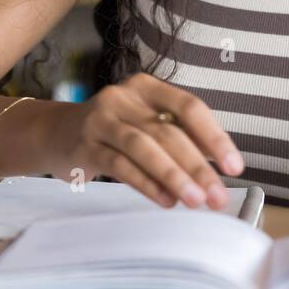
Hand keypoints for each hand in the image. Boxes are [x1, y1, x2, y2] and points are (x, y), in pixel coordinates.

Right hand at [45, 73, 244, 209]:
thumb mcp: (143, 122)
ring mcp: (101, 119)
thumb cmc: (112, 131)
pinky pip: (120, 165)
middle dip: (198, 166)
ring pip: (144, 147)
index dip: (215, 137)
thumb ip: (176, 138)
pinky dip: (146, 184)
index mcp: (146, 87)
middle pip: (168, 131)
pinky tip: (165, 200)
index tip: (234, 167)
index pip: (189, 107)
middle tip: (218, 196)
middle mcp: (123, 97)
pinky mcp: (84, 145)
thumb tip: (217, 169)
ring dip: (173, 175)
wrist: (54, 134)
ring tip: (195, 200)